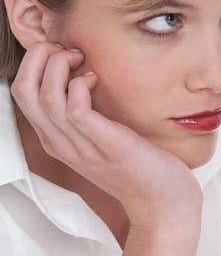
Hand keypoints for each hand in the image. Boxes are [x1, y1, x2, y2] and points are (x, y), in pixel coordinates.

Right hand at [10, 41, 203, 230]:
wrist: (164, 205)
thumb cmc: (139, 167)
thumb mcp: (101, 139)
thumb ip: (85, 114)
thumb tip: (81, 72)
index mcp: (56, 141)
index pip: (22, 93)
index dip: (35, 62)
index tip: (63, 52)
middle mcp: (62, 145)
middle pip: (24, 91)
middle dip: (39, 56)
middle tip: (68, 50)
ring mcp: (83, 148)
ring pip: (45, 96)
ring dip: (60, 65)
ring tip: (82, 60)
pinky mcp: (108, 147)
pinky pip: (76, 109)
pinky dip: (81, 85)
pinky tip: (96, 80)